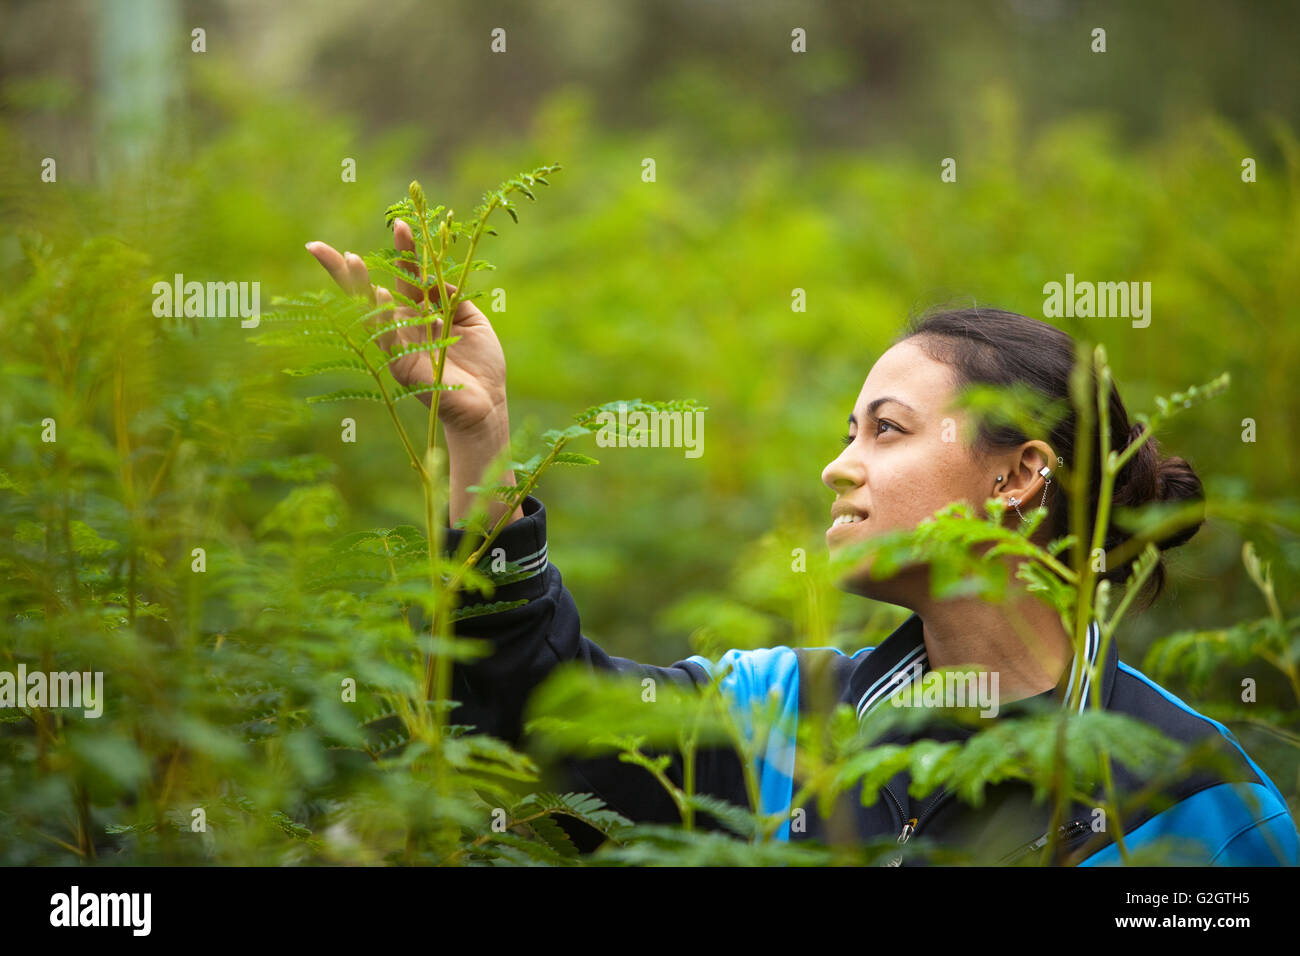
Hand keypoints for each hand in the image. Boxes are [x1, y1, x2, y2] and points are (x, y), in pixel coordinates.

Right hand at [305, 220, 508, 434]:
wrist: (488, 404)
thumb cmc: (481, 365)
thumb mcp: (472, 320)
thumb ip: (453, 297)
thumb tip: (435, 277)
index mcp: (421, 315)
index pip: (405, 277)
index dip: (403, 251)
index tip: (400, 222)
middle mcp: (404, 329)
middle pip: (370, 294)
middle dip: (348, 270)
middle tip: (320, 246)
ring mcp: (401, 348)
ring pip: (374, 314)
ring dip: (361, 287)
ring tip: (351, 260)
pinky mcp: (406, 370)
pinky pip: (391, 343)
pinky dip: (385, 320)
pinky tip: (379, 295)